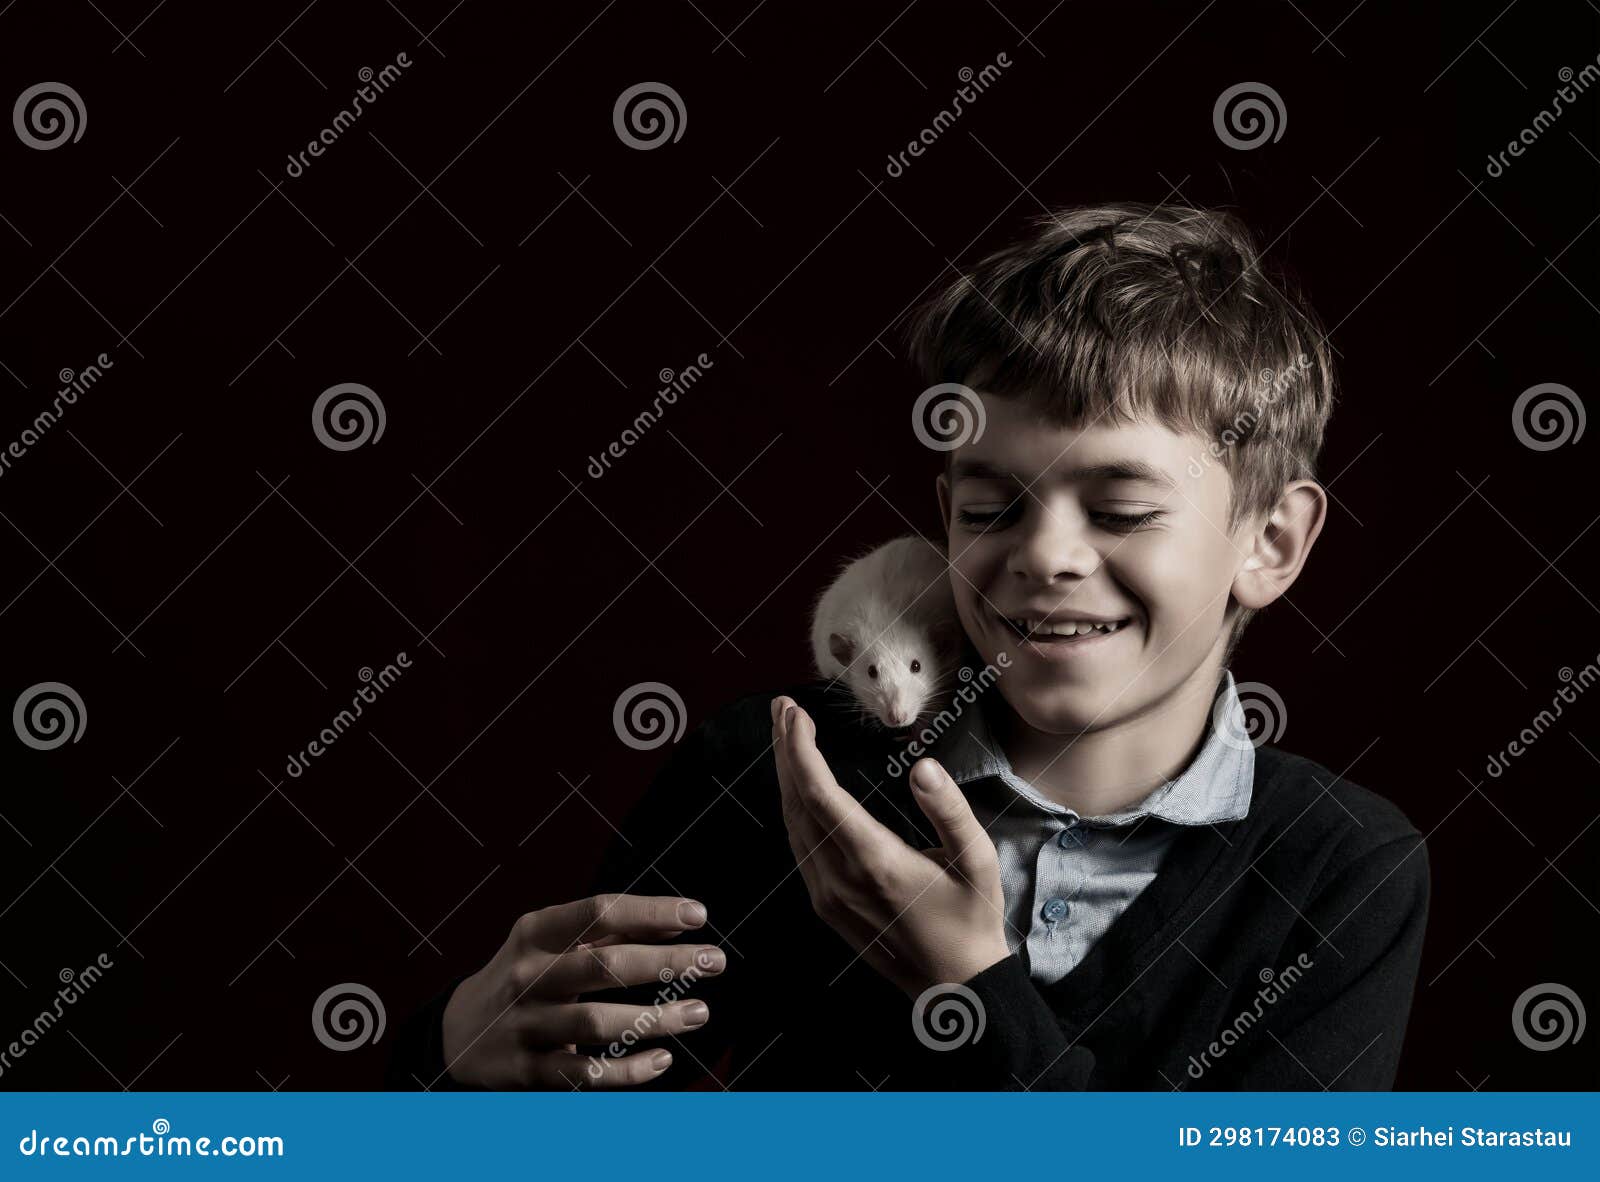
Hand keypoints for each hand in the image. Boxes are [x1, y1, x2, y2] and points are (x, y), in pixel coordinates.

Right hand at [440, 893, 725, 1088]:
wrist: (458, 1032)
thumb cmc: (527, 974)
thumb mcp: (555, 941)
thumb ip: (614, 930)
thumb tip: (681, 921)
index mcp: (536, 933)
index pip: (599, 910)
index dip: (651, 910)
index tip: (699, 915)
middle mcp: (527, 975)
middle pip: (605, 966)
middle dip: (667, 962)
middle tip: (715, 961)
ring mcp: (525, 1024)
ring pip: (597, 1023)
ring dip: (656, 1019)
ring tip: (699, 1013)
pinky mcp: (526, 1071)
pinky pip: (583, 1074)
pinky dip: (626, 1071)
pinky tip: (661, 1060)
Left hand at [771, 696, 1009, 995]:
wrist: (955, 986)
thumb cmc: (972, 920)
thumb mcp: (978, 860)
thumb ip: (950, 811)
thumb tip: (923, 767)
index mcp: (875, 861)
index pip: (820, 794)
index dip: (801, 751)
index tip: (797, 714)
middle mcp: (840, 878)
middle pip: (797, 803)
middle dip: (785, 751)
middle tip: (782, 709)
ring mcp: (828, 894)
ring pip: (792, 825)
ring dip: (786, 777)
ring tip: (786, 737)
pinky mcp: (827, 905)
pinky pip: (799, 847)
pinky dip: (794, 808)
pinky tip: (799, 788)